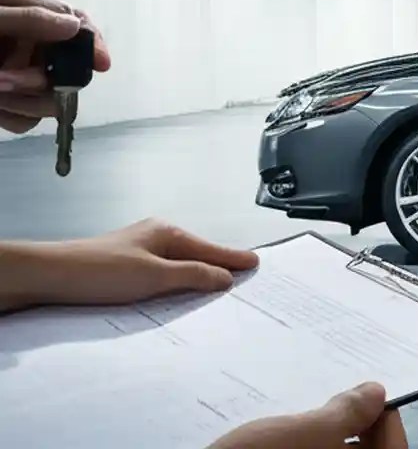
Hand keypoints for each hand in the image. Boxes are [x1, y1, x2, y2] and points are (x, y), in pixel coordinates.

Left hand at [0, 0, 111, 133]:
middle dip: (44, 82)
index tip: (101, 63)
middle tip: (6, 79)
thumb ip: (29, 17)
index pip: (78, 28)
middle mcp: (30, 48)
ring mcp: (19, 78)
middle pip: (69, 73)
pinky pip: (25, 121)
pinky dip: (12, 115)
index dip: (93, 45)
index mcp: (30, 16)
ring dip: (25, 102)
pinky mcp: (7, 105)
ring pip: (50, 103)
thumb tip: (73, 27)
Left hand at [0, 219, 258, 310]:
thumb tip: (225, 277)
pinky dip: (178, 280)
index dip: (234, 259)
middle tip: (243, 276)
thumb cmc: (102, 272)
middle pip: (198, 254)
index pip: (212, 249)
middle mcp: (157, 236)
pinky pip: (164, 271)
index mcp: (169, 233)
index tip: (256, 263)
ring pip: (180, 263)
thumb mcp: (156, 277)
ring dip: (198, 275)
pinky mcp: (126, 265)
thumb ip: (195, 276)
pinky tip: (180, 291)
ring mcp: (141, 249)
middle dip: (220, 265)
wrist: (53, 275)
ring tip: (220, 286)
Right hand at [208, 382, 408, 448]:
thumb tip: (376, 394)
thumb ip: (347, 412)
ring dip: (331, 437)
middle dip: (359, 428)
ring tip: (315, 416)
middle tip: (344, 402)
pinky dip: (309, 448)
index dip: (388, 423)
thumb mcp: (309, 431)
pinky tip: (292, 435)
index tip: (374, 399)